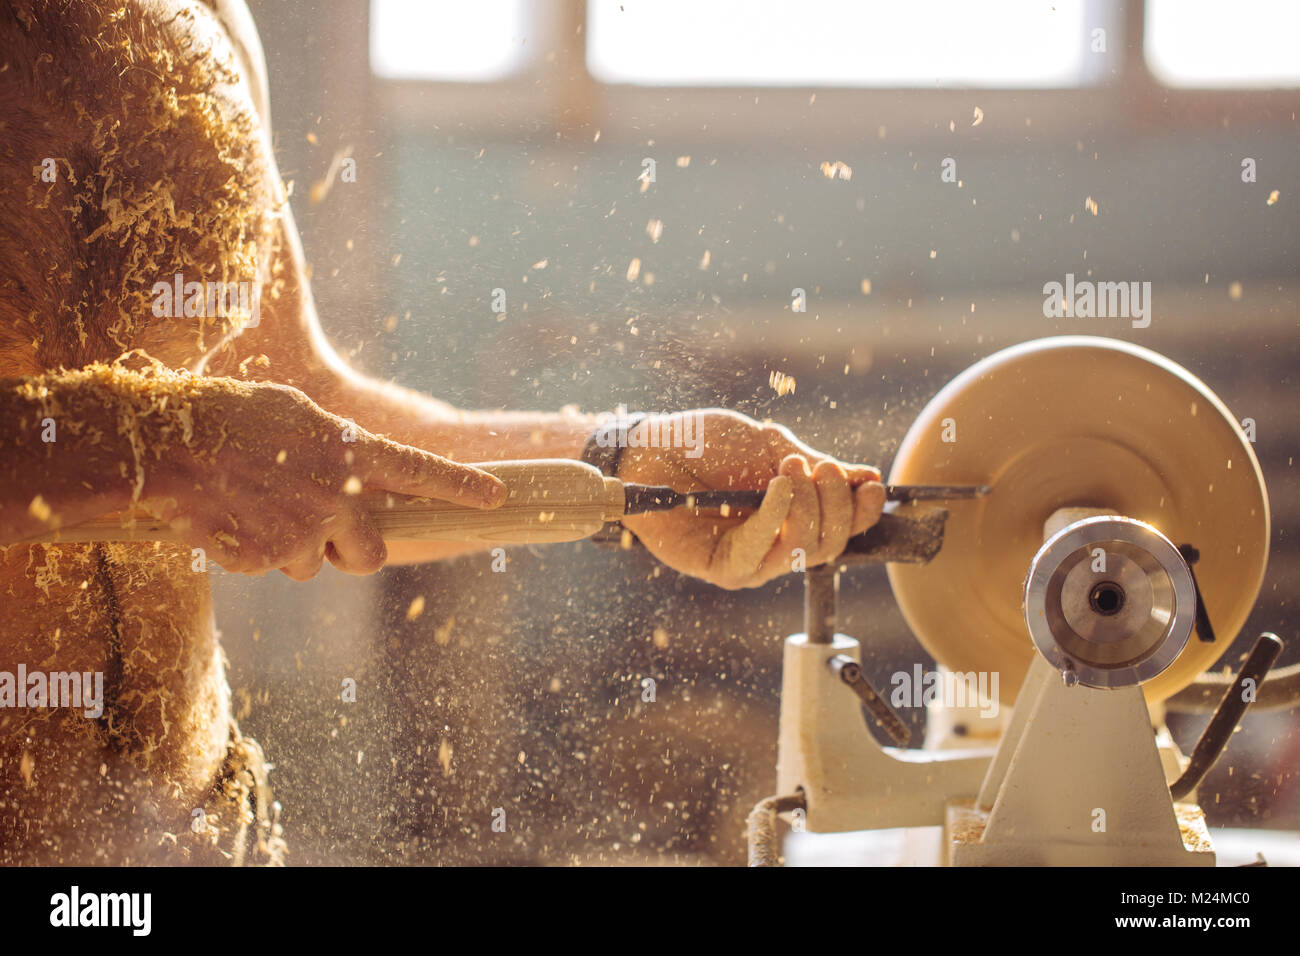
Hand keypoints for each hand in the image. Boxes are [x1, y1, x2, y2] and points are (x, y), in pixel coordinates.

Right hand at [147, 380, 505, 577]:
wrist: (166, 444)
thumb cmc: (228, 415)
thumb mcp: (296, 413)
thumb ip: (337, 448)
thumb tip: (354, 473)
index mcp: (349, 452)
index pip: (422, 471)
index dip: (462, 486)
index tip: (498, 495)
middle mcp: (336, 498)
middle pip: (372, 554)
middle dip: (353, 552)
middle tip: (325, 533)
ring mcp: (302, 532)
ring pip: (312, 565)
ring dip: (292, 548)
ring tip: (255, 506)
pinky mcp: (264, 559)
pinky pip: (268, 567)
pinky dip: (252, 552)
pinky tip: (229, 518)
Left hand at [616, 409, 885, 588]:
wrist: (654, 447)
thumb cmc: (708, 446)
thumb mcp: (771, 447)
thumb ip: (816, 465)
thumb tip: (868, 479)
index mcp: (794, 517)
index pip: (843, 527)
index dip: (864, 511)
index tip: (873, 485)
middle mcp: (776, 545)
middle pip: (831, 544)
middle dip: (837, 504)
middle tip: (821, 468)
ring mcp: (751, 561)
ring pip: (804, 553)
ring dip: (810, 508)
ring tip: (792, 470)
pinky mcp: (723, 569)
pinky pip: (761, 553)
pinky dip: (777, 517)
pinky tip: (777, 489)